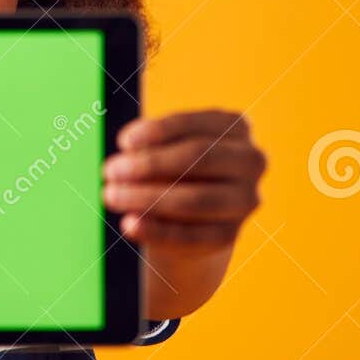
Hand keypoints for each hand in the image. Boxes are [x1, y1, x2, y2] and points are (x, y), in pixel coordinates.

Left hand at [101, 109, 265, 250]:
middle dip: (149, 164)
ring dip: (147, 198)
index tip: (123, 142)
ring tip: (111, 195)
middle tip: (109, 171)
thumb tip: (128, 154)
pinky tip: (129, 224)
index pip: (194, 125)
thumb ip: (151, 147)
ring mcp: (245, 200)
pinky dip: (156, 231)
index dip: (157, 131)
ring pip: (195, 199)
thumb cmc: (174, 168)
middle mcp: (250, 161)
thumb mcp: (166, 148)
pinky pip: (191, 235)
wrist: (194, 215)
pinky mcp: (230, 235)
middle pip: (198, 158)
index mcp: (237, 127)